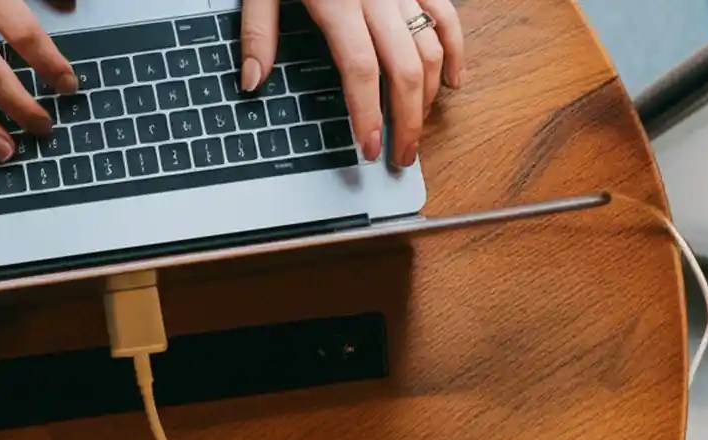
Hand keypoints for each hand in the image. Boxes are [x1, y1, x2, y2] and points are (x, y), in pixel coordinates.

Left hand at [240, 0, 464, 166]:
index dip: (368, 114)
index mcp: (337, 0)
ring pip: (433, 46)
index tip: (368, 148)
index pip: (360, 70)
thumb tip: (251, 82)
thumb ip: (257, 32)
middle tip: (401, 156)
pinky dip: (456, 50)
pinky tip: (453, 82)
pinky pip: (447, 14)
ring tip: (417, 129)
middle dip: (407, 120)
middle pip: (406, 68)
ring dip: (431, 95)